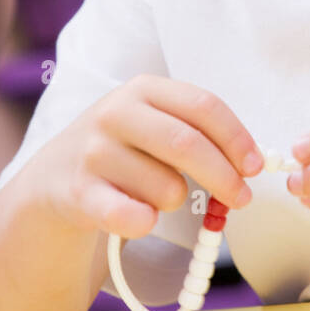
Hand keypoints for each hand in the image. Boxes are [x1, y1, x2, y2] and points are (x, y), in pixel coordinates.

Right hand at [30, 75, 263, 239]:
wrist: (53, 177)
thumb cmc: (123, 150)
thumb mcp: (154, 124)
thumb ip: (198, 132)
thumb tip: (251, 162)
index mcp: (144, 88)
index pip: (204, 106)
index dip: (237, 137)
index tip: (256, 166)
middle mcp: (115, 113)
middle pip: (187, 144)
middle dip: (224, 176)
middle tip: (242, 198)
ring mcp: (94, 152)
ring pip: (167, 189)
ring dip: (175, 200)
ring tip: (156, 195)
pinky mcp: (78, 193)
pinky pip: (132, 216)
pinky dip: (147, 222)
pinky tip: (143, 218)